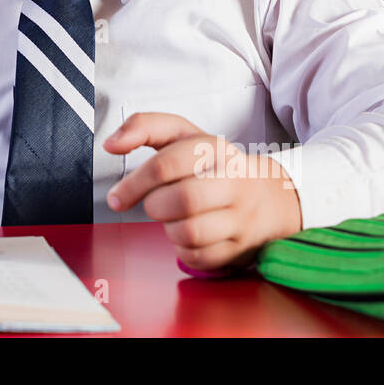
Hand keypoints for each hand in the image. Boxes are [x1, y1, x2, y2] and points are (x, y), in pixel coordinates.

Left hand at [104, 113, 302, 271]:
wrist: (271, 196)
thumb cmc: (214, 164)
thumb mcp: (183, 135)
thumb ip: (145, 127)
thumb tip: (112, 143)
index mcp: (216, 149)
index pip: (167, 164)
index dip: (134, 182)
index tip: (117, 196)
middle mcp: (234, 181)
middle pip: (182, 200)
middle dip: (155, 206)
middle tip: (154, 204)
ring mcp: (241, 217)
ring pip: (190, 232)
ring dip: (169, 228)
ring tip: (174, 217)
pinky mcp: (239, 248)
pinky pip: (198, 257)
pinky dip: (182, 249)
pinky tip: (188, 233)